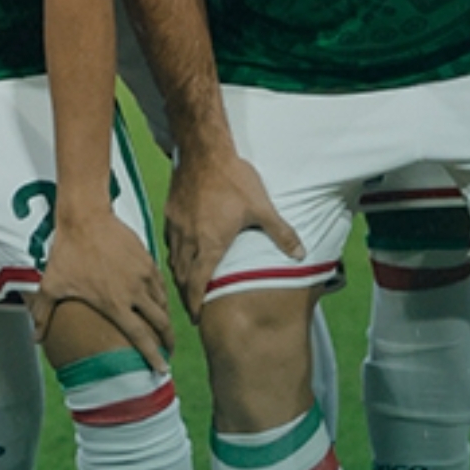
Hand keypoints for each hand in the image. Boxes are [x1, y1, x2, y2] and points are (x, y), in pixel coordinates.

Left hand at [31, 202, 171, 370]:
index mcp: (114, 303)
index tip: (162, 369)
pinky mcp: (148, 260)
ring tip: (164, 328)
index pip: (141, 337)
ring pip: (163, 303)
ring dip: (165, 319)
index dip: (153, 355)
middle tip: (169, 351)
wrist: (85, 217)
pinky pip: (160, 284)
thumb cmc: (67, 252)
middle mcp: (134, 292)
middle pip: (161, 323)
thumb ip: (43, 314)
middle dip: (168, 341)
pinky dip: (162, 297)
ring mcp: (143, 275)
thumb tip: (35, 339)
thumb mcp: (51, 285)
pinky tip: (158, 301)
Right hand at [161, 148, 299, 322]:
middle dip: (186, 294)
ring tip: (186, 286)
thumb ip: (281, 233)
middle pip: (182, 275)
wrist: (203, 151)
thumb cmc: (233, 179)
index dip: (196, 302)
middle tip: (192, 308)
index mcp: (209, 244)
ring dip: (179, 276)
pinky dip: (174, 254)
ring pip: (173, 259)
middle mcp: (188, 239)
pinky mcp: (170, 212)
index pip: (198, 282)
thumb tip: (301, 255)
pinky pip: (169, 241)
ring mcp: (176, 225)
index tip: (197, 317)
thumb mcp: (262, 208)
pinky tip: (181, 253)